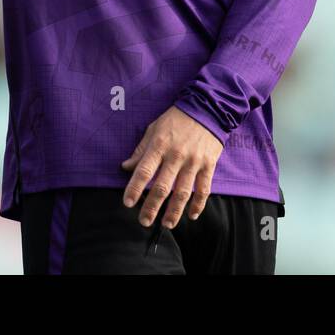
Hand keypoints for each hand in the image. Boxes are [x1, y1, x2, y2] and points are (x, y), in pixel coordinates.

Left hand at [120, 105, 223, 228]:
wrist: (207, 109)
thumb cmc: (176, 119)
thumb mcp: (154, 129)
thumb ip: (140, 150)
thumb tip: (126, 167)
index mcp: (159, 145)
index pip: (144, 171)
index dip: (134, 188)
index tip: (128, 203)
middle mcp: (176, 155)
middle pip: (162, 187)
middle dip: (152, 207)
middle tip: (144, 221)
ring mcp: (194, 162)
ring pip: (183, 192)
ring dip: (174, 211)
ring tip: (167, 225)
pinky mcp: (209, 165)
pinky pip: (204, 189)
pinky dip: (198, 204)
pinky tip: (192, 215)